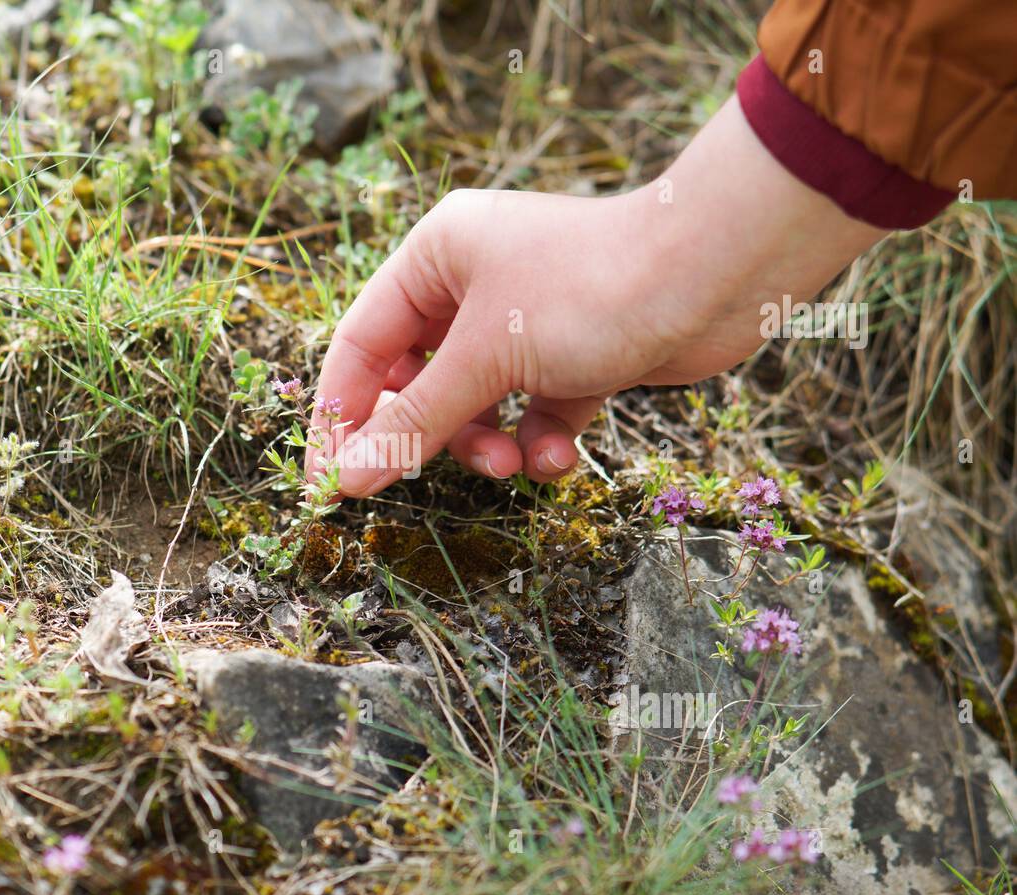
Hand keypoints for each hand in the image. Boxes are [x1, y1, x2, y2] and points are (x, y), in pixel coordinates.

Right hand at [304, 95, 886, 496]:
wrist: (718, 273)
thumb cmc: (590, 290)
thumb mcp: (487, 357)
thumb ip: (414, 422)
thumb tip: (348, 480)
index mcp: (435, 258)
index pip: (360, 345)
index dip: (340, 416)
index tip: (328, 484)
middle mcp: (473, 284)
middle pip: (416, 380)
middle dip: (427, 433)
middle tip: (415, 481)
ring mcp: (526, 322)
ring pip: (475, 404)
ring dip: (486, 445)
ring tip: (512, 465)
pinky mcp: (574, 357)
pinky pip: (533, 412)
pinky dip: (541, 442)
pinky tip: (559, 460)